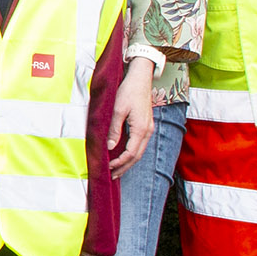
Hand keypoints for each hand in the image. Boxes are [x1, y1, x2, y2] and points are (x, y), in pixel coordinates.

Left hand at [108, 60, 156, 174]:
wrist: (140, 79)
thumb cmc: (128, 91)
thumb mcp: (118, 110)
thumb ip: (114, 129)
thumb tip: (110, 147)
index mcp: (141, 129)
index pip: (131, 153)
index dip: (119, 163)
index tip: (108, 167)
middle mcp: (147, 131)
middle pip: (137, 156)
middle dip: (124, 167)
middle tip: (112, 176)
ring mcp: (148, 129)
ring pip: (139, 151)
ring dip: (128, 162)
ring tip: (116, 170)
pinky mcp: (146, 125)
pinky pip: (139, 144)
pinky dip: (131, 153)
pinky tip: (123, 156)